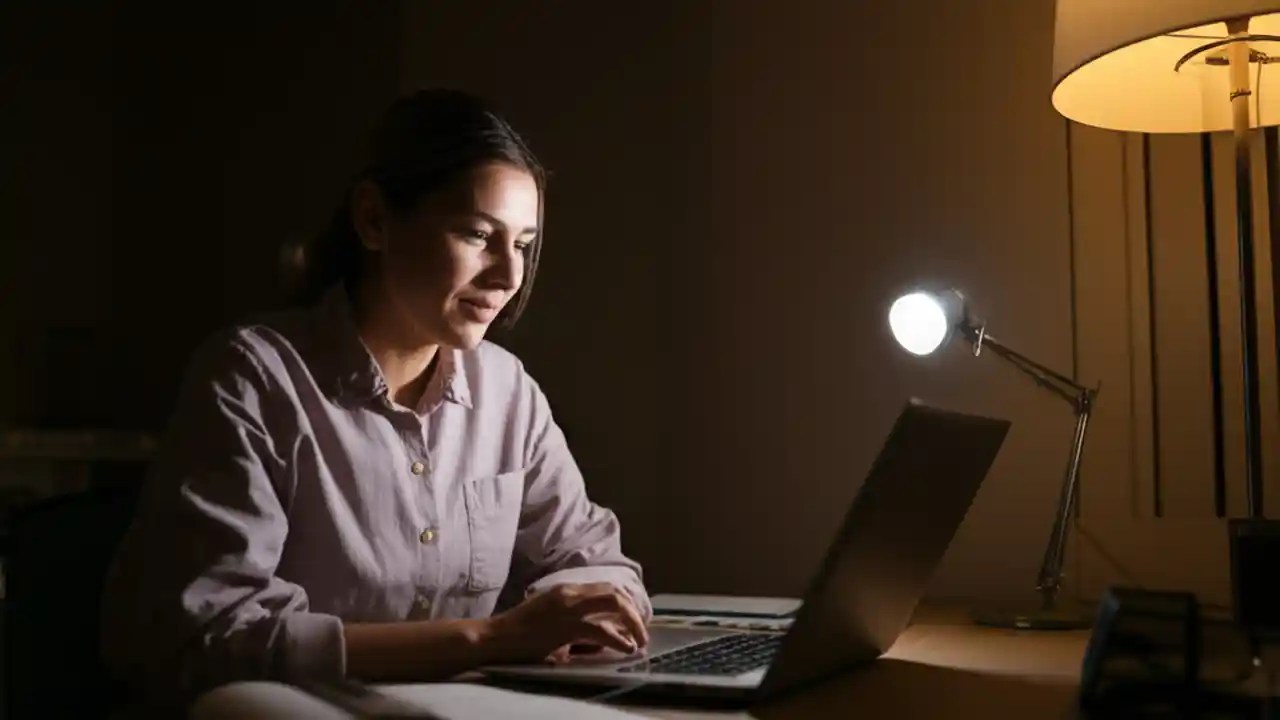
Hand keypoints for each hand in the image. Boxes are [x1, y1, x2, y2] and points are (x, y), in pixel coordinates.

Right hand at [484, 582, 649, 663]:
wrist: (496, 637)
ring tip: (640, 641)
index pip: (606, 587)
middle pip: (615, 593)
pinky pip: (600, 629)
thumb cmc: (520, 630)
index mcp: (567, 589)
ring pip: (614, 604)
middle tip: (642, 632)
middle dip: (634, 612)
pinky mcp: (566, 626)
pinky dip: (618, 639)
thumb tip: (602, 633)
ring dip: (633, 623)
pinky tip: (626, 648)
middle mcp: (571, 593)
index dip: (626, 602)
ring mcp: (569, 608)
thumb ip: (575, 619)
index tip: (635, 618)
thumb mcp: (551, 615)